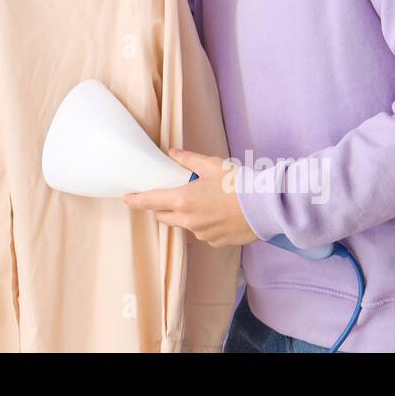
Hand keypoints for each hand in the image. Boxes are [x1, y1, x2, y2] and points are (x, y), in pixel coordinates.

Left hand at [123, 149, 259, 246]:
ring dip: (186, 216)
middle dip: (163, 207)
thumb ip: (187, 160)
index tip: (128, 198)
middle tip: (172, 194)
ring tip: (205, 202)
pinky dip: (205, 224)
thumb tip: (172, 153)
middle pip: (164, 216)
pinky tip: (218, 213)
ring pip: (184, 225)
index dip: (137, 200)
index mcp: (183, 200)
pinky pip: (203, 233)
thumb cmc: (238, 183)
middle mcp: (189, 221)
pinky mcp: (216, 242)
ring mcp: (202, 234)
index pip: (151, 202)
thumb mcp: (211, 165)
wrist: (266, 207)